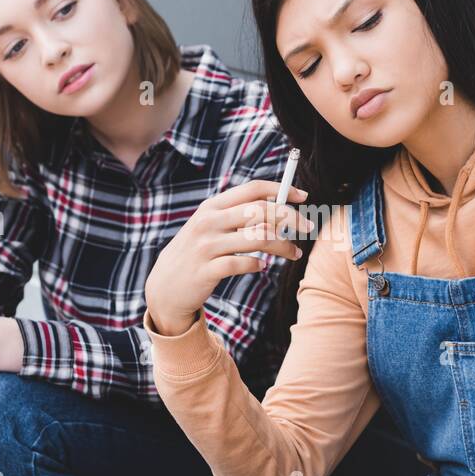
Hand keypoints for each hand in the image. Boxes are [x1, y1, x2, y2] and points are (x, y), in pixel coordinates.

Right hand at [145, 179, 312, 336]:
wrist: (166, 286)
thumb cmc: (198, 253)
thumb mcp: (211, 226)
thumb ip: (238, 215)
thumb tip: (280, 206)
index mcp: (212, 206)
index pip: (252, 189)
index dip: (281, 190)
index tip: (303, 196)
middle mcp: (209, 222)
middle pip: (260, 212)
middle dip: (290, 218)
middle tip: (308, 228)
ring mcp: (207, 246)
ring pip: (258, 238)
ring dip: (283, 245)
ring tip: (294, 253)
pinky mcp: (207, 270)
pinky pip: (244, 264)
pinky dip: (258, 265)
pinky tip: (262, 267)